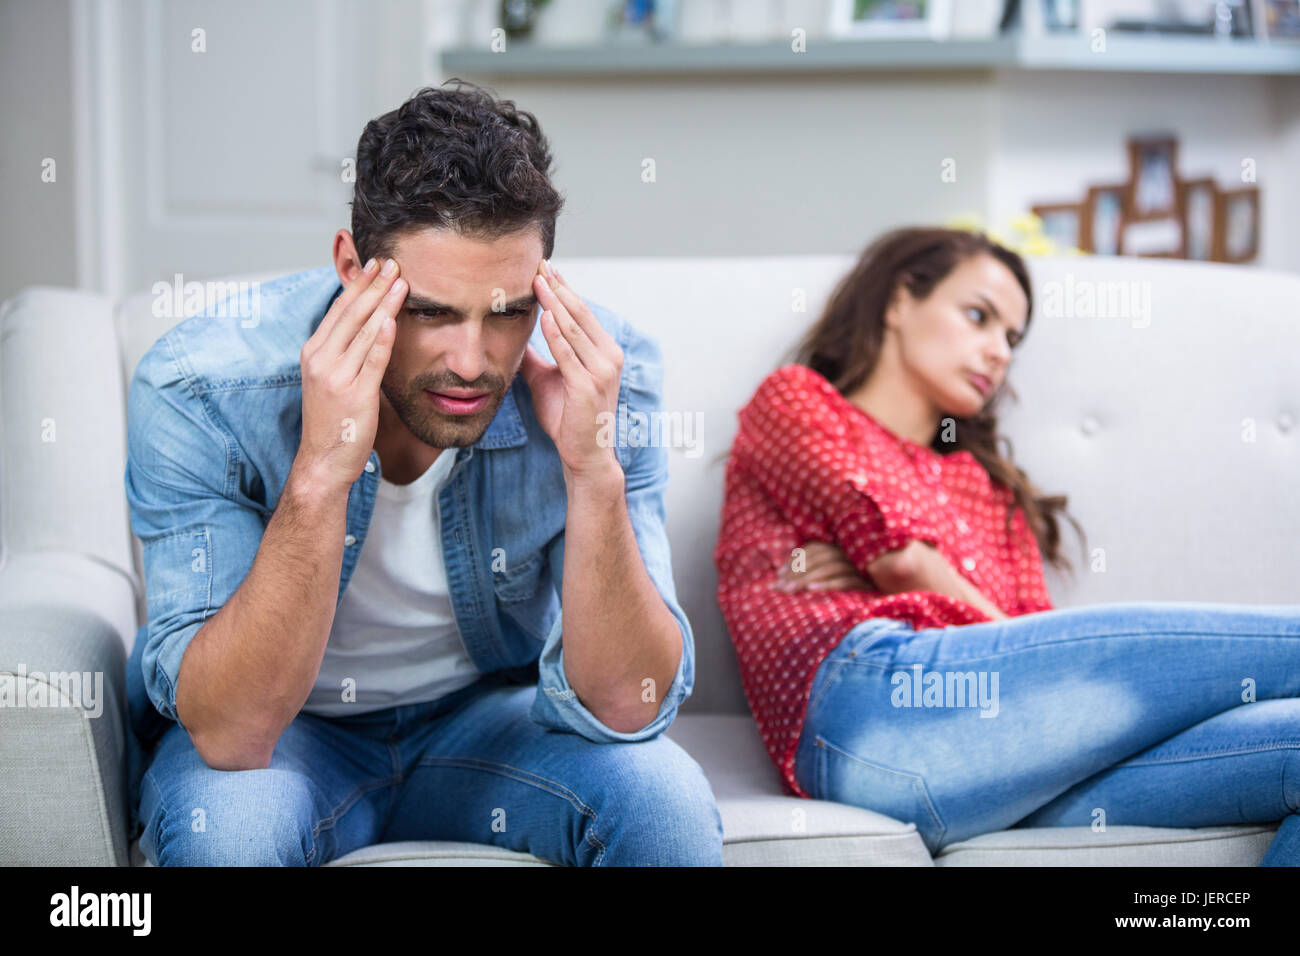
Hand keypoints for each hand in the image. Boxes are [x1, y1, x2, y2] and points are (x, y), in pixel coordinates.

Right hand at [293, 256, 406, 495]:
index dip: (358, 285)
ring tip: (401, 281)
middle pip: (350, 313)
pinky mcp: (355, 395)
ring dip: (384, 304)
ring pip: (363, 331)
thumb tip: (367, 322)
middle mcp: (321, 360)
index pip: (338, 310)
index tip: (375, 264)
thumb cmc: (333, 419)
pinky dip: (382, 339)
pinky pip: (372, 361)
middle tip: (392, 261)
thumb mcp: (331, 378)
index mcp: (313, 352)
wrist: (323, 460)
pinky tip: (393, 319)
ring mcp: (337, 377)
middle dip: (373, 285)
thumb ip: (345, 350)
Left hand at [520, 259, 624, 483]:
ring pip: (574, 328)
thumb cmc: (568, 418)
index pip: (581, 312)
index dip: (563, 289)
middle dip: (558, 287)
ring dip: (556, 301)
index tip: (544, 267)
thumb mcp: (549, 379)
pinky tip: (545, 314)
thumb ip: (538, 355)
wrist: (584, 454)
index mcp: (603, 351)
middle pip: (579, 313)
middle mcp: (608, 356)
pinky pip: (569, 353)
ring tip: (539, 280)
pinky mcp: (588, 386)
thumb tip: (516, 333)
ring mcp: (601, 371)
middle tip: (539, 263)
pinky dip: (557, 333)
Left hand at [772, 541, 872, 592]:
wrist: (901, 584)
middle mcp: (850, 552)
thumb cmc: (864, 581)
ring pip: (829, 567)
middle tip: (777, 587)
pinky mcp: (869, 581)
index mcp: (842, 546)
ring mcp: (860, 565)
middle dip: (795, 573)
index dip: (795, 560)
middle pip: (818, 558)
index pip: (814, 549)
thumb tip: (786, 576)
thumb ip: (819, 569)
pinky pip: (846, 580)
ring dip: (807, 578)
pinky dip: (828, 584)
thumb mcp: (840, 573)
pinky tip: (812, 589)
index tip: (778, 574)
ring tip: (790, 590)